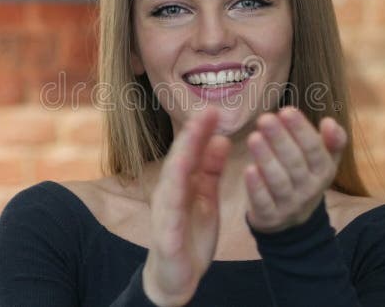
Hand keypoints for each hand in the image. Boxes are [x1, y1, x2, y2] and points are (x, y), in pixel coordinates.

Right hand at [143, 109, 230, 306]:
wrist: (175, 276)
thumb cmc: (189, 233)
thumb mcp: (205, 197)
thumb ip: (211, 169)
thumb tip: (220, 138)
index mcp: (181, 183)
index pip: (191, 151)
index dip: (200, 130)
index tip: (214, 108)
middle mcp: (169, 193)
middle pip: (179, 159)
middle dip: (191, 136)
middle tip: (206, 112)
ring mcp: (164, 214)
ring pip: (171, 182)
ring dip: (181, 158)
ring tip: (193, 138)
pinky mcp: (166, 237)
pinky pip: (170, 216)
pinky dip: (174, 200)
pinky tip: (180, 187)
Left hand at [244, 106, 346, 233]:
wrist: (294, 222)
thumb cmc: (306, 178)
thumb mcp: (325, 161)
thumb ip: (332, 141)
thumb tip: (329, 121)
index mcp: (324, 172)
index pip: (315, 149)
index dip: (301, 130)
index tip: (286, 110)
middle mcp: (309, 189)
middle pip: (295, 163)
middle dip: (280, 139)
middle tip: (264, 118)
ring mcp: (290, 205)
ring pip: (279, 181)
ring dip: (266, 159)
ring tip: (253, 137)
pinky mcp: (270, 217)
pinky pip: (264, 202)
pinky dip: (256, 187)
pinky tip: (248, 169)